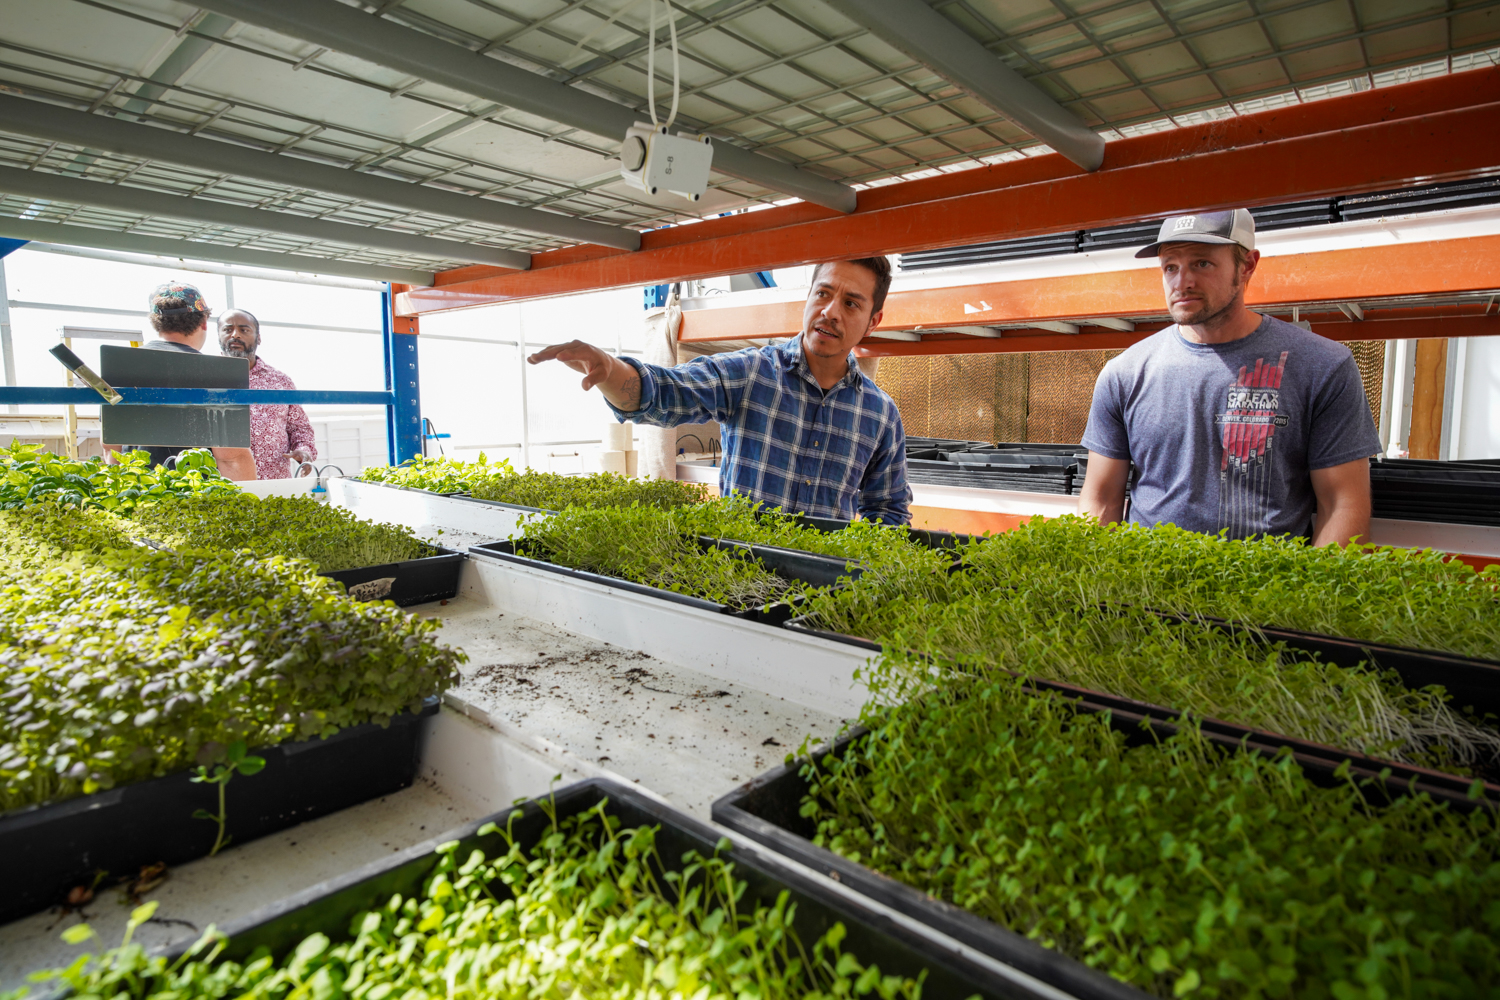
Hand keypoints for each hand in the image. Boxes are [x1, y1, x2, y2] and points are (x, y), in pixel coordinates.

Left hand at [286, 448, 313, 474]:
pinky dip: (306, 473)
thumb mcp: (294, 453)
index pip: (305, 458)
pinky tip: (303, 476)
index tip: (302, 466)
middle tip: (301, 473)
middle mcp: (308, 459)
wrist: (304, 453)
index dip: (304, 462)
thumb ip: (289, 455)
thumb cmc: (298, 453)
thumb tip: (283, 454)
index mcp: (305, 455)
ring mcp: (310, 463)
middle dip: (305, 469)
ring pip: (309, 468)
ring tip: (301, 476)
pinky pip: (309, 470)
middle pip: (308, 464)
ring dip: (306, 473)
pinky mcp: (309, 466)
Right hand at [528, 340, 642, 410]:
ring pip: (553, 350)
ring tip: (531, 359)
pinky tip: (532, 359)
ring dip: (542, 354)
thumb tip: (584, 387)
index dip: (568, 355)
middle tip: (536, 358)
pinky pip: (551, 352)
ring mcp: (568, 347)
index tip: (558, 358)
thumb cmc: (602, 369)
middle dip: (548, 354)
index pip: (576, 352)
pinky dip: (542, 355)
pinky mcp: (563, 350)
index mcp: (587, 351)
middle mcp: (576, 346)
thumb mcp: (601, 376)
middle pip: (560, 349)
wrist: (601, 360)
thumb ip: (593, 380)